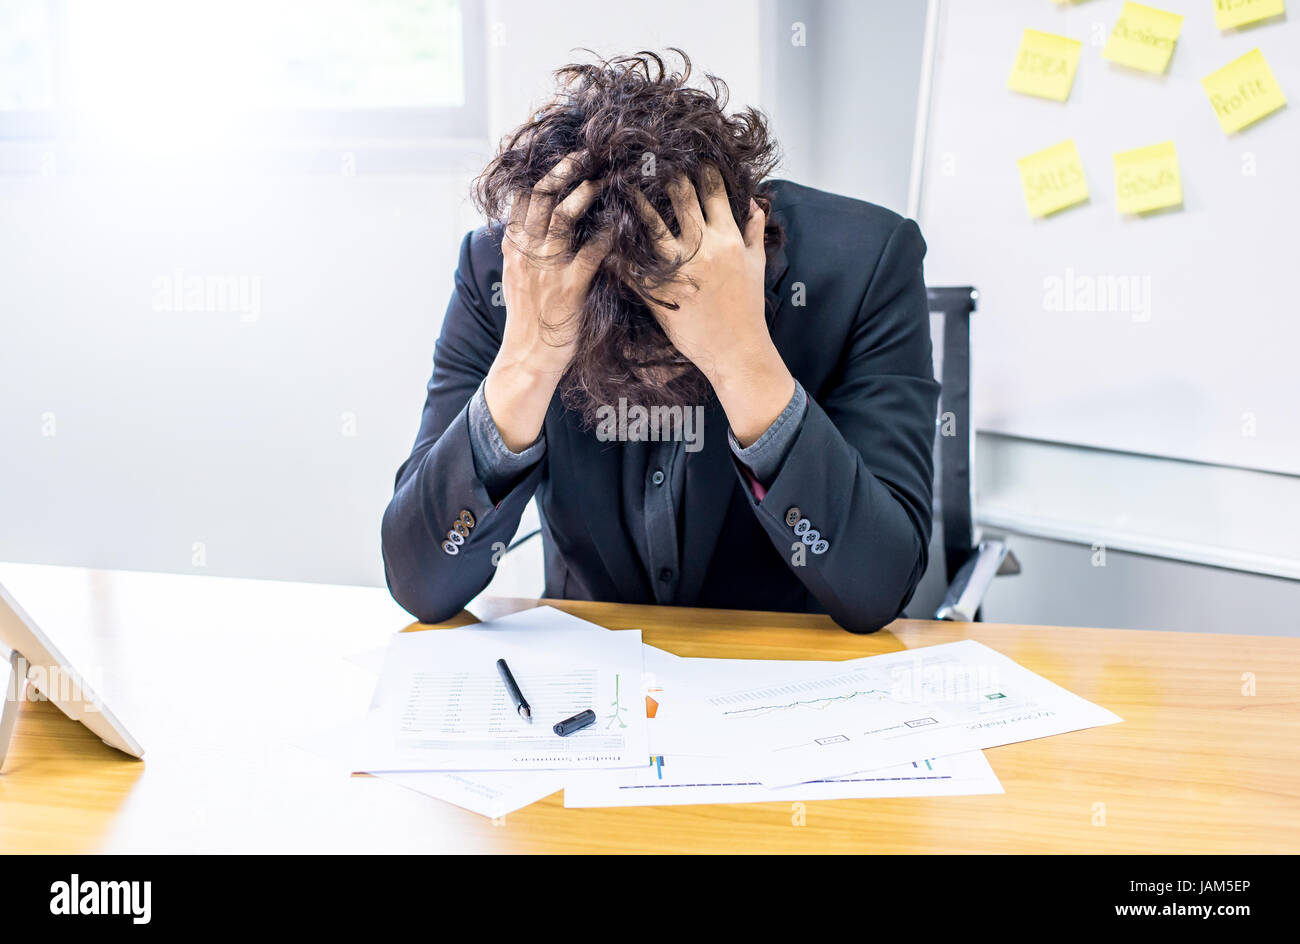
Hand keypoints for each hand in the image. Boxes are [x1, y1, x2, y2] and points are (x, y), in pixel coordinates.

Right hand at [486, 154, 607, 450]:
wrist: (528, 359)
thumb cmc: (531, 320)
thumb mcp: (519, 279)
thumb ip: (527, 250)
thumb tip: (538, 223)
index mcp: (514, 247)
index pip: (523, 197)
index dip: (543, 172)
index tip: (562, 155)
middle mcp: (526, 251)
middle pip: (540, 196)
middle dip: (564, 169)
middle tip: (586, 152)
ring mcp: (546, 268)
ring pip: (562, 216)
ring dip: (585, 191)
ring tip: (604, 177)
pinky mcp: (569, 287)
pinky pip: (592, 251)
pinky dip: (609, 233)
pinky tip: (623, 221)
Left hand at [635, 169, 794, 445]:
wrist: (737, 352)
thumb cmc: (748, 309)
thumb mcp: (756, 266)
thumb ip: (753, 231)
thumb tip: (754, 201)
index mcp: (728, 238)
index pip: (713, 191)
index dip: (698, 166)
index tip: (682, 149)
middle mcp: (704, 248)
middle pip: (680, 197)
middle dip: (662, 171)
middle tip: (642, 151)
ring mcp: (680, 270)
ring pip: (651, 224)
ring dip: (633, 201)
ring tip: (617, 180)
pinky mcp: (660, 293)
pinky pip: (633, 266)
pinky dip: (616, 251)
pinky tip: (601, 233)